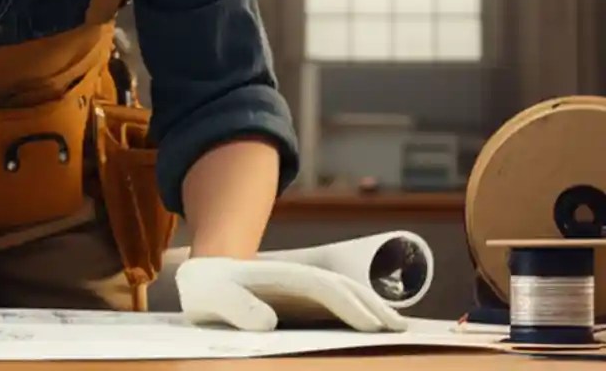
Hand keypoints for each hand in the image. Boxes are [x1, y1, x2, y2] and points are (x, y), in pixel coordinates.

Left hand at [175, 256, 407, 332]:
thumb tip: (268, 324)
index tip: (372, 325)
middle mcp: (297, 280)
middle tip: (401, 330)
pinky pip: (335, 308)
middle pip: (342, 289)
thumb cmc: (207, 288)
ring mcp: (302, 291)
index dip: (347, 305)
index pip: (321, 288)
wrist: (204, 275)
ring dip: (370, 309)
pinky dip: (356, 315)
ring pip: (343, 296)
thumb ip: (235, 308)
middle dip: (372, 306)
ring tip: (398, 329)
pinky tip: (373, 330)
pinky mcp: (301, 303)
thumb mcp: (211, 296)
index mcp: (280, 277)